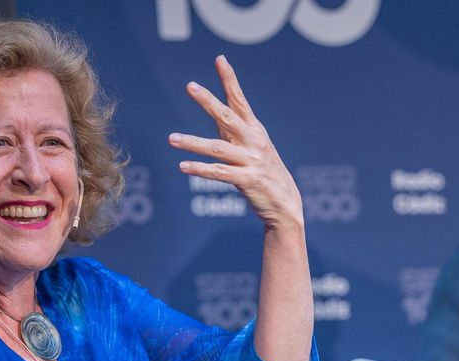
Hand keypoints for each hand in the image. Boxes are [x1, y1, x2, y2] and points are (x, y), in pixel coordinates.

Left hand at [170, 55, 302, 229]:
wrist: (285, 202)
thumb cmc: (264, 171)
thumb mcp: (252, 145)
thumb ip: (232, 128)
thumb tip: (213, 107)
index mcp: (255, 130)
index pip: (240, 100)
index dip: (230, 80)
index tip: (220, 59)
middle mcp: (254, 141)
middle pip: (228, 117)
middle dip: (208, 101)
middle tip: (191, 86)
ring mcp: (252, 161)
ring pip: (218, 148)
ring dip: (193, 143)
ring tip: (172, 139)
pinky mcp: (248, 180)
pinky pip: (219, 173)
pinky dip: (200, 169)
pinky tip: (183, 166)